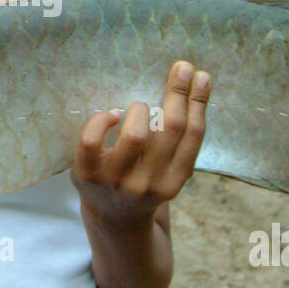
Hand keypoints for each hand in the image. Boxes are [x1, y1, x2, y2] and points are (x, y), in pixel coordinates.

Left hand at [71, 60, 210, 221]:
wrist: (113, 219)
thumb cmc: (145, 183)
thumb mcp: (169, 173)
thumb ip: (180, 144)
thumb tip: (192, 92)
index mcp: (174, 181)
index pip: (192, 136)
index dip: (199, 102)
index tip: (201, 76)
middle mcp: (148, 183)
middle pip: (170, 128)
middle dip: (177, 92)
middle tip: (181, 68)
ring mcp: (116, 181)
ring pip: (135, 134)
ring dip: (140, 109)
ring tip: (139, 107)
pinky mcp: (87, 174)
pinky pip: (92, 139)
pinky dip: (103, 119)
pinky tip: (112, 115)